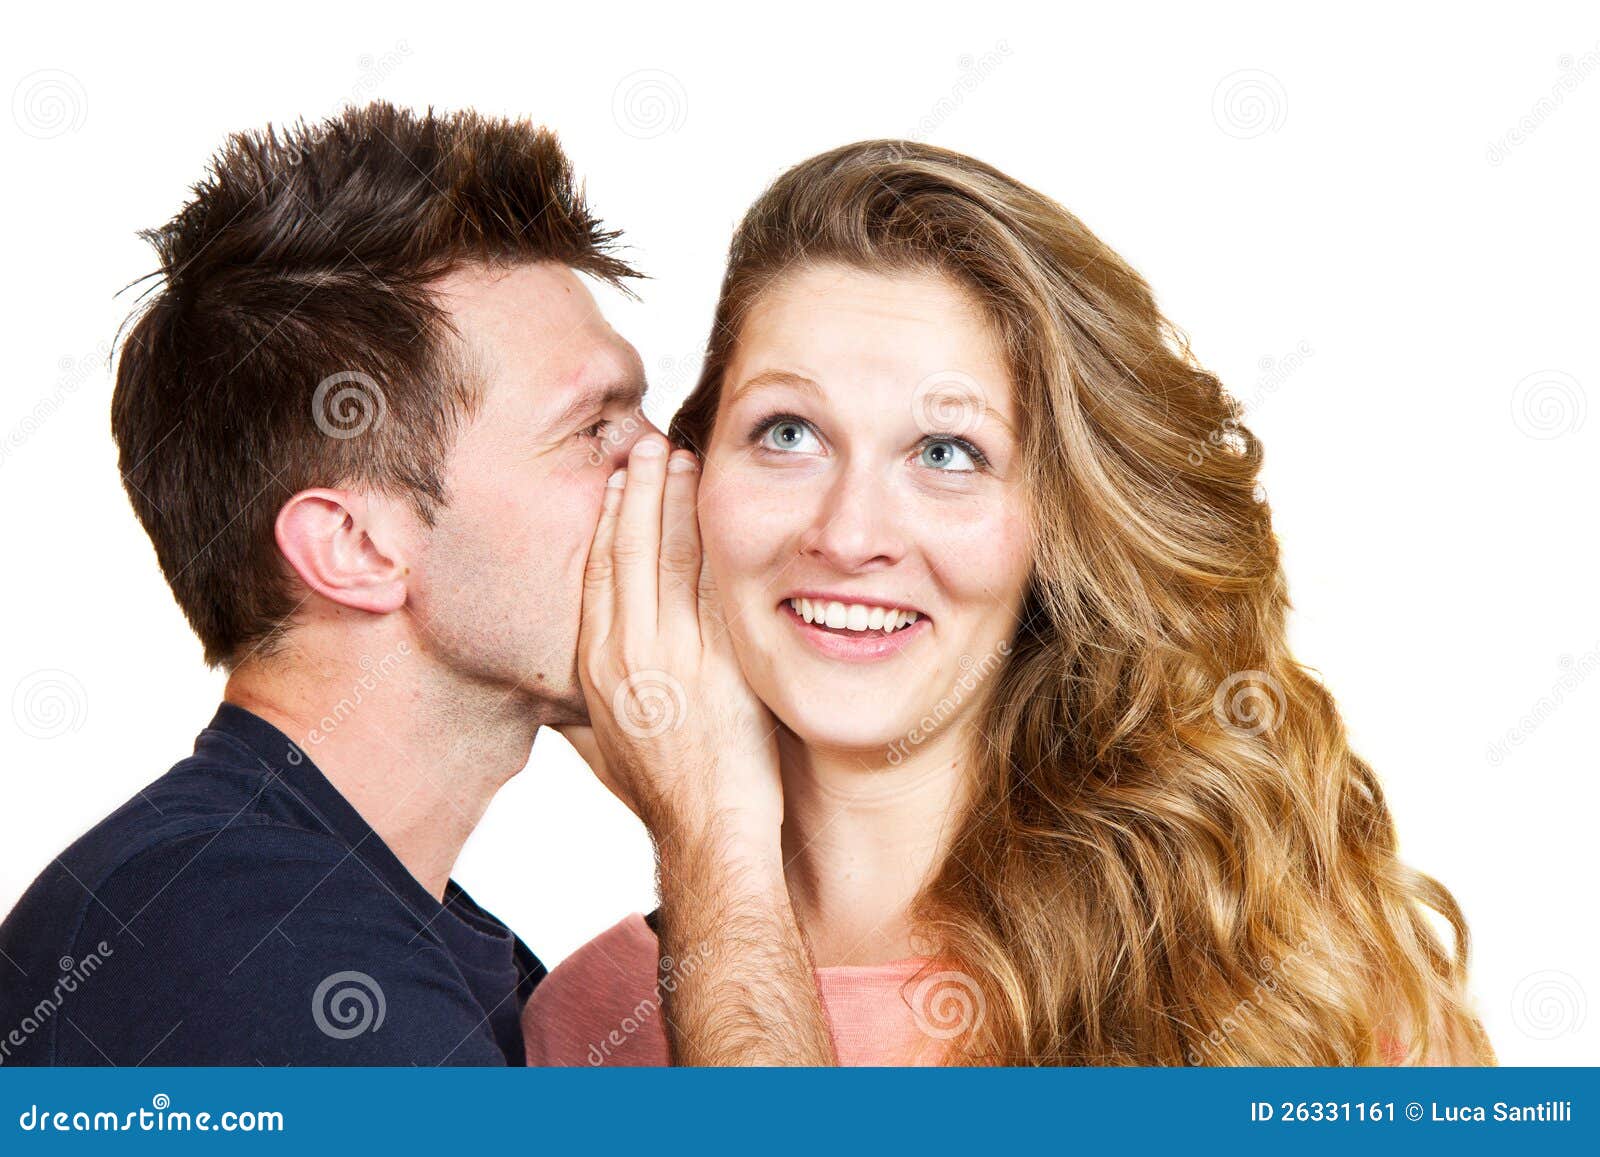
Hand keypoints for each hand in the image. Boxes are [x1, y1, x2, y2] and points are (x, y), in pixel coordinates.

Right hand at [573, 434, 781, 848]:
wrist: (708, 837)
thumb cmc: (664, 799)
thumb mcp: (603, 752)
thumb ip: (582, 715)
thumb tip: (553, 707)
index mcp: (595, 669)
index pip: (593, 574)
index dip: (604, 521)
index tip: (616, 480)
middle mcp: (625, 655)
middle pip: (623, 550)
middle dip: (635, 490)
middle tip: (645, 442)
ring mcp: (672, 657)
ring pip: (666, 556)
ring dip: (674, 499)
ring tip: (683, 456)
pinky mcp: (719, 664)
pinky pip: (713, 584)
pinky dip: (713, 536)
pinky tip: (719, 504)